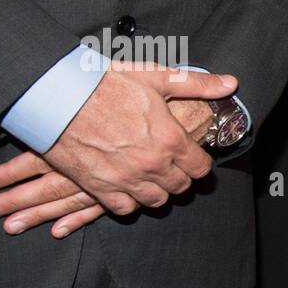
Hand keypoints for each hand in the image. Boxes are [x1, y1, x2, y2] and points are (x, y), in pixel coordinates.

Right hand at [0, 97, 217, 237]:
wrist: (57, 96)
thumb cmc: (105, 83)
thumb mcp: (156, 77)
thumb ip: (198, 84)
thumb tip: (231, 84)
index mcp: (171, 139)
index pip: (201, 167)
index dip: (199, 163)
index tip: (192, 157)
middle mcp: (153, 164)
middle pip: (181, 187)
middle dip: (179, 177)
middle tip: (170, 166)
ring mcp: (127, 179)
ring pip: (156, 201)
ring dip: (157, 191)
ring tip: (150, 177)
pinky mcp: (101, 188)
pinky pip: (125, 209)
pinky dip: (129, 202)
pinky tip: (127, 188)